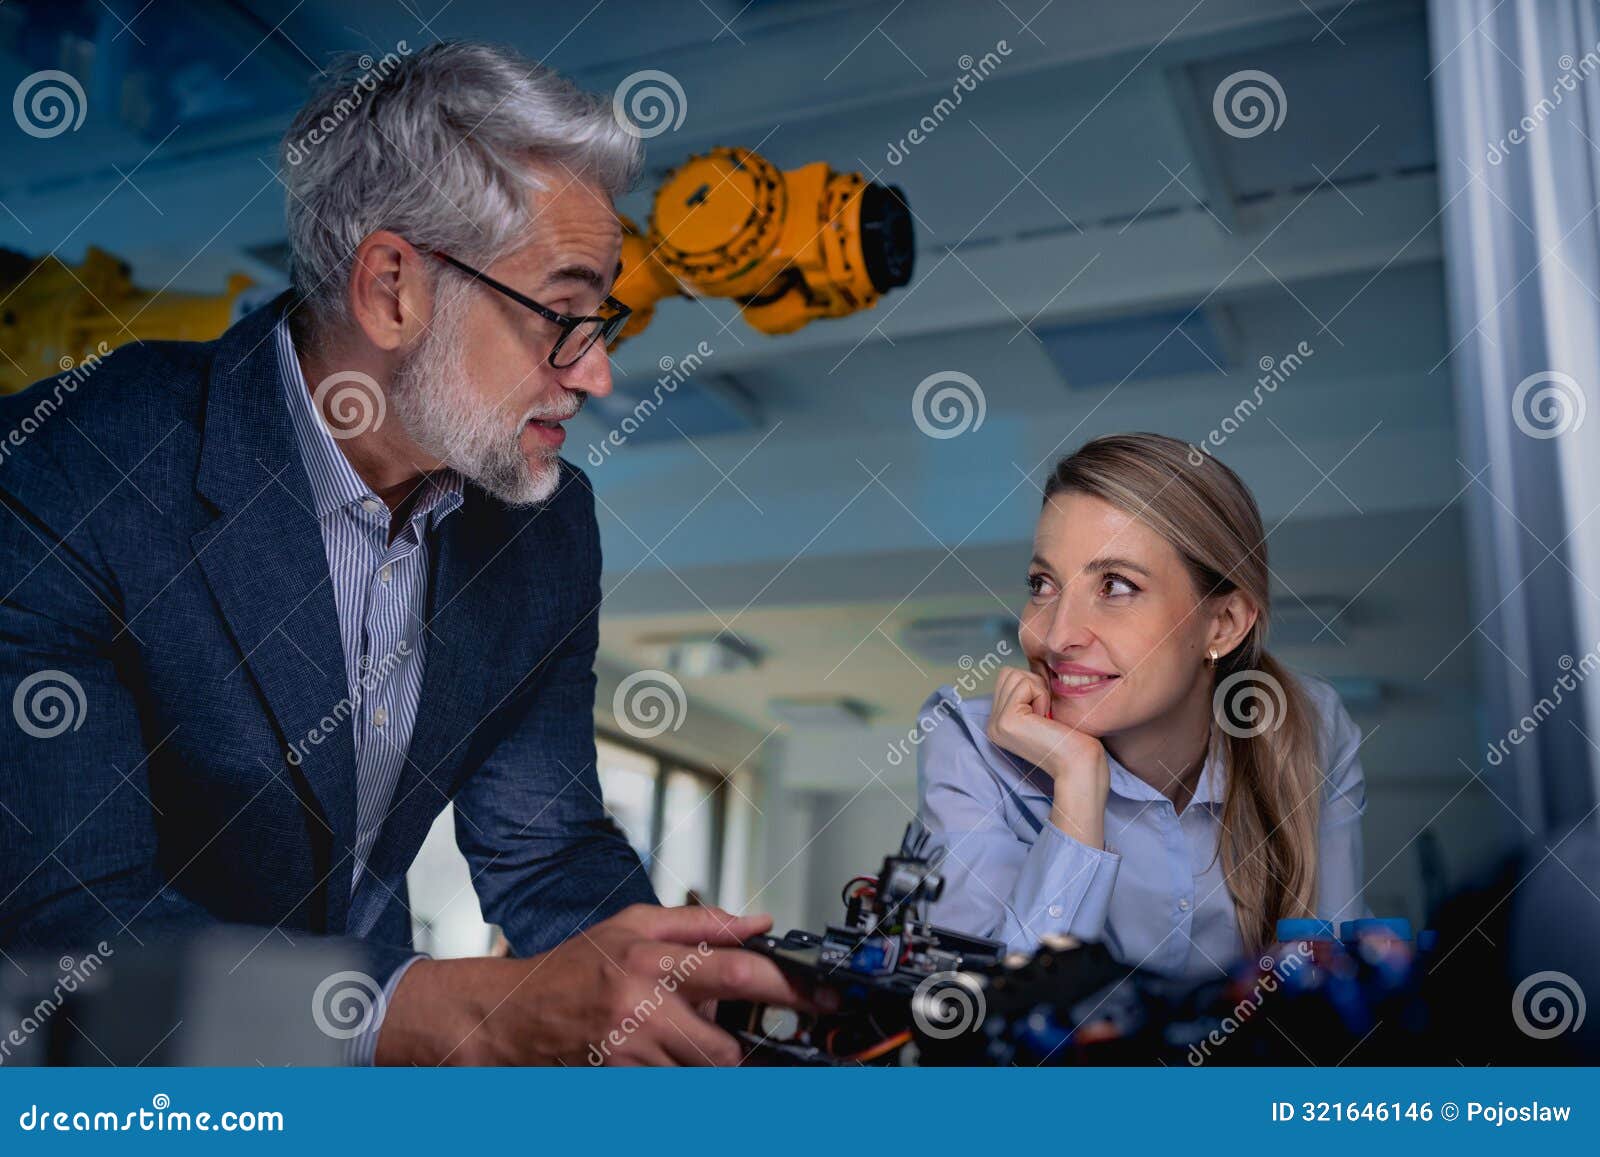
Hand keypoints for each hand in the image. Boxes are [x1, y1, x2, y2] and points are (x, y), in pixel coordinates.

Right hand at [375, 903, 814, 1065]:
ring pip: (701, 1076)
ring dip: (700, 1064)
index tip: (826, 999)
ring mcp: (631, 1056)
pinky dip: (674, 1077)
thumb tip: (759, 923)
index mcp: (653, 962)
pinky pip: (671, 1090)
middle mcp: (644, 1010)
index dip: (792, 990)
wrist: (511, 1015)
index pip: (740, 975)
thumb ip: (701, 922)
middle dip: (732, 1046)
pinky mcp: (621, 1086)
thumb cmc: (573, 968)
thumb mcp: (633, 924)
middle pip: (726, 1050)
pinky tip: (652, 1055)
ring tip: (668, 1036)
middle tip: (716, 1030)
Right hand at [987, 666, 1110, 848]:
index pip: (1008, 677)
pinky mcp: (1007, 720)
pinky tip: (1047, 720)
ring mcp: (996, 723)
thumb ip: (1029, 690)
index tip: (1046, 715)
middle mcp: (992, 724)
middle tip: (1046, 715)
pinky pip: (1025, 684)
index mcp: (999, 723)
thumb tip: (1032, 660)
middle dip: (1034, 686)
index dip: (1034, 687)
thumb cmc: (1072, 737)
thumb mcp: (1043, 708)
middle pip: (1008, 673)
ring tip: (1046, 718)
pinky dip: (1042, 696)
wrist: (1080, 764)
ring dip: (1039, 691)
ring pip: (1015, 675)